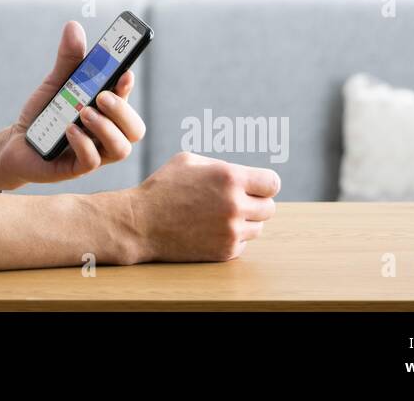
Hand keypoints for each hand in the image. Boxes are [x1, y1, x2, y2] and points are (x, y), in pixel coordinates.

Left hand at [0, 21, 145, 191]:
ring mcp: (95, 152)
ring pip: (121, 148)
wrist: (17, 143)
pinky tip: (68, 130)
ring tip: (83, 112)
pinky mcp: (77, 168)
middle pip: (134, 128)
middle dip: (122, 111)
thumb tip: (74, 26)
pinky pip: (92, 161)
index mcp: (106, 110)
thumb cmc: (43, 114)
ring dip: (106, 128)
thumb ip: (68, 59)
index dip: (129, 85)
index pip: (127, 98)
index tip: (125, 71)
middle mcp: (107, 132)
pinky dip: (83, 143)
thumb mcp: (56, 83)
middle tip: (101, 97)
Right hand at [123, 151, 280, 262]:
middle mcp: (235, 205)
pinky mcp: (225, 251)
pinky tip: (210, 230)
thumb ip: (221, 165)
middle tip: (235, 202)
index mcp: (229, 177)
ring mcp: (231, 231)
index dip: (263, 184)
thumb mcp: (188, 161)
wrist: (141, 223)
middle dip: (255, 203)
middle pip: (269, 208)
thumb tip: (246, 175)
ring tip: (219, 215)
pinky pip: (243, 244)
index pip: (273, 183)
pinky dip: (232, 238)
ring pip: (258, 227)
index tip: (254, 187)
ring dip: (245, 221)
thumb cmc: (163, 187)